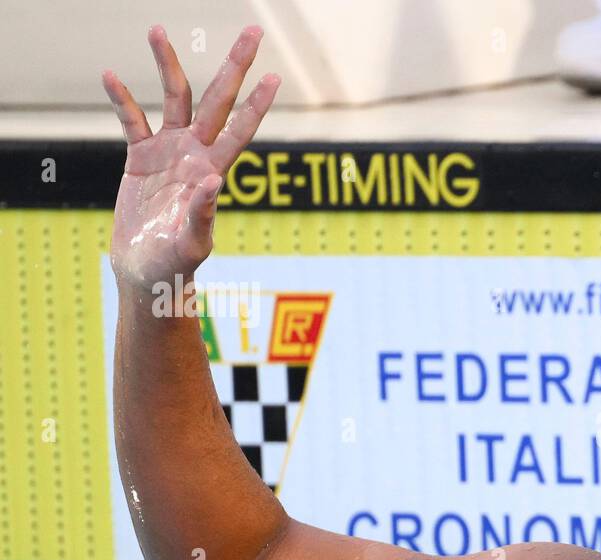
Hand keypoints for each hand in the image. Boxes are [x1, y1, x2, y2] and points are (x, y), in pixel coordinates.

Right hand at [102, 24, 278, 290]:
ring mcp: (170, 152)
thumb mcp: (192, 241)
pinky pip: (132, 120)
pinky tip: (109, 75)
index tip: (273, 76)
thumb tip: (214, 181)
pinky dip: (121, 99)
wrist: (147, 272)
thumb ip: (203, 212)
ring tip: (158, 30)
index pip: (240, 129)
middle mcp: (196, 153)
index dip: (257, 105)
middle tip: (252, 31)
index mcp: (214, 170)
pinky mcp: (141, 158)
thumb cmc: (175, 263)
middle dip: (234, 67)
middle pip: (217, 100)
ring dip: (167, 65)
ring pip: (174, 98)